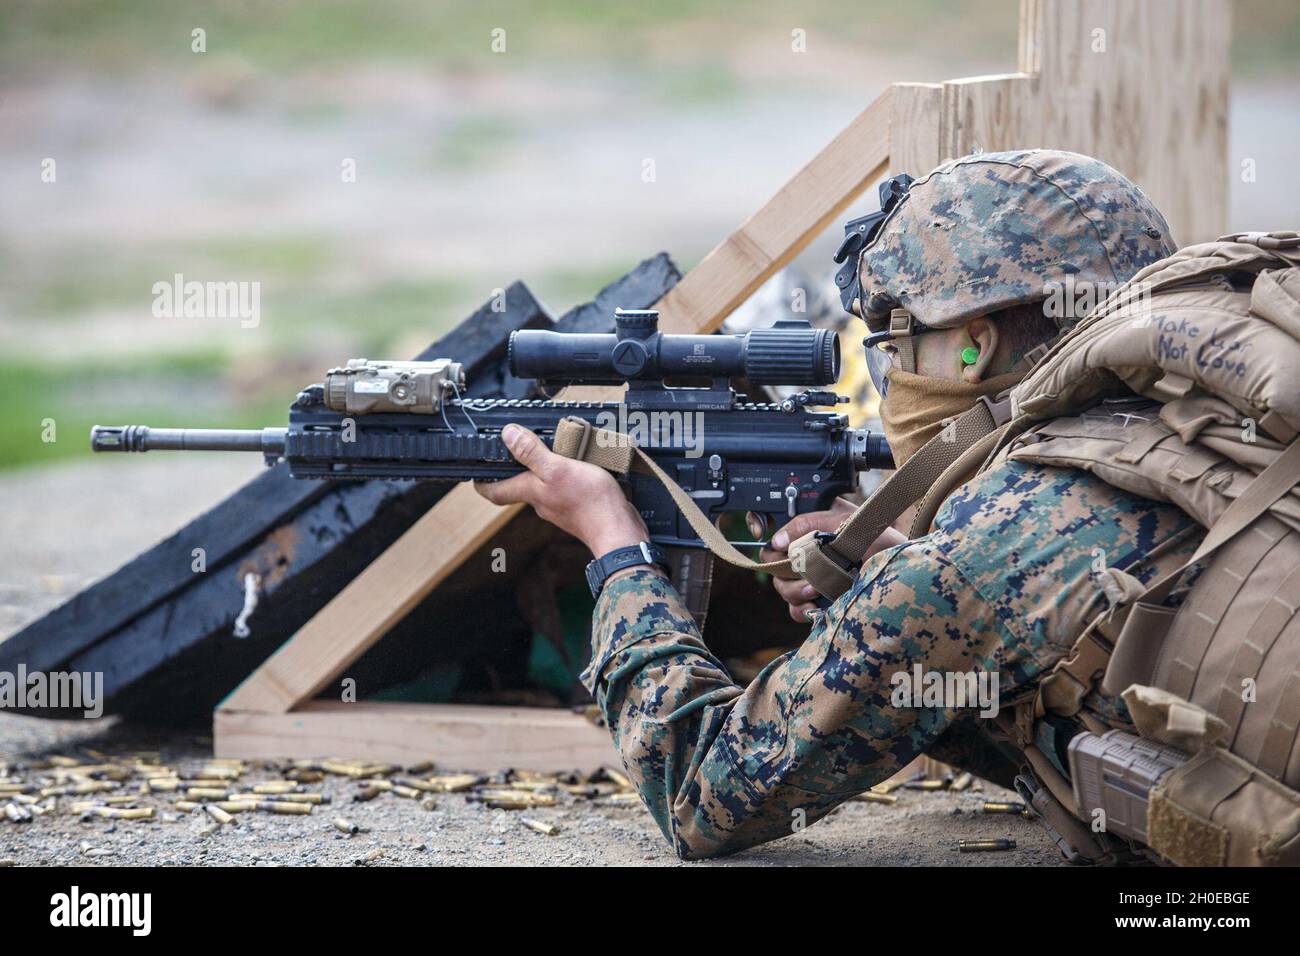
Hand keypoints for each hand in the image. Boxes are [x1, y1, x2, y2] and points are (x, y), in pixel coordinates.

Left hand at [474, 424, 648, 556]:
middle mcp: (541, 502)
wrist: (618, 531)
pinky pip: (563, 490)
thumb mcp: (558, 469)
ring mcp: (559, 507)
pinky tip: (577, 467)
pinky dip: (564, 477)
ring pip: (542, 487)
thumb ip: (531, 453)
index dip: (482, 482)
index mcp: (530, 492)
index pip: (495, 491)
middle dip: (516, 467)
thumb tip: (506, 436)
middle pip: (519, 486)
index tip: (475, 472)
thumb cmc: (590, 503)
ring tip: (552, 450)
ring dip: (543, 470)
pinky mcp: (576, 508)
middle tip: (516, 448)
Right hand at [760, 498, 904, 622]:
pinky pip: (795, 610)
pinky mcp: (819, 602)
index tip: (764, 535)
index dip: (763, 527)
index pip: (776, 524)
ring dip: (795, 591)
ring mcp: (813, 577)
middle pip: (772, 562)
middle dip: (785, 570)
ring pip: (782, 588)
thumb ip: (809, 524)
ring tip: (817, 590)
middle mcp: (809, 550)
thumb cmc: (884, 543)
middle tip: (804, 573)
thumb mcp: (847, 521)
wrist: (907, 579)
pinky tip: (818, 608)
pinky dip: (802, 611)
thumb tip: (777, 541)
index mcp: (814, 524)